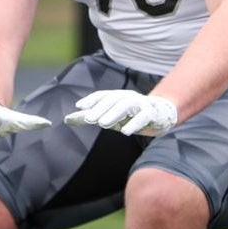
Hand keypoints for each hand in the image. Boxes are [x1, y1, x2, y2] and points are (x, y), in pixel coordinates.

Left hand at [63, 90, 177, 136]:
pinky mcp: (151, 114)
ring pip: (126, 106)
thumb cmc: (131, 115)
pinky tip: (125, 132)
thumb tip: (67, 119)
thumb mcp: (110, 116)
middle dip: (100, 108)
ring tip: (103, 124)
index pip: (103, 96)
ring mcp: (140, 104)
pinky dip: (134, 123)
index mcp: (118, 96)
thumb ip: (91, 117)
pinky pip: (142, 117)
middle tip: (89, 118)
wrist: (160, 114)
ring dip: (114, 114)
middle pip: (112, 100)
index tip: (79, 106)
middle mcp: (128, 97)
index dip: (91, 100)